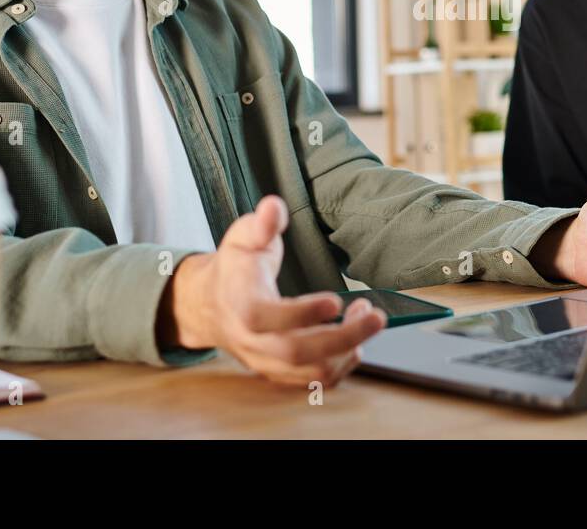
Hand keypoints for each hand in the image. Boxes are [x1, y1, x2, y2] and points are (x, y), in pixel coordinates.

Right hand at [157, 195, 385, 386]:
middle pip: (296, 352)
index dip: (301, 313)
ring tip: (366, 318)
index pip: (266, 318)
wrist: (211, 305)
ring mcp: (266, 361)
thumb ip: (261, 223)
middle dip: (342, 337)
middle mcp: (252, 341)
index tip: (335, 299)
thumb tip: (273, 206)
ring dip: (347, 350)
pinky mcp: (280, 372)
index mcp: (241, 304)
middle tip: (375, 316)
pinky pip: (314, 380)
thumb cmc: (234, 267)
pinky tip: (356, 340)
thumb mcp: (242, 237)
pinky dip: (342, 365)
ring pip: (310, 372)